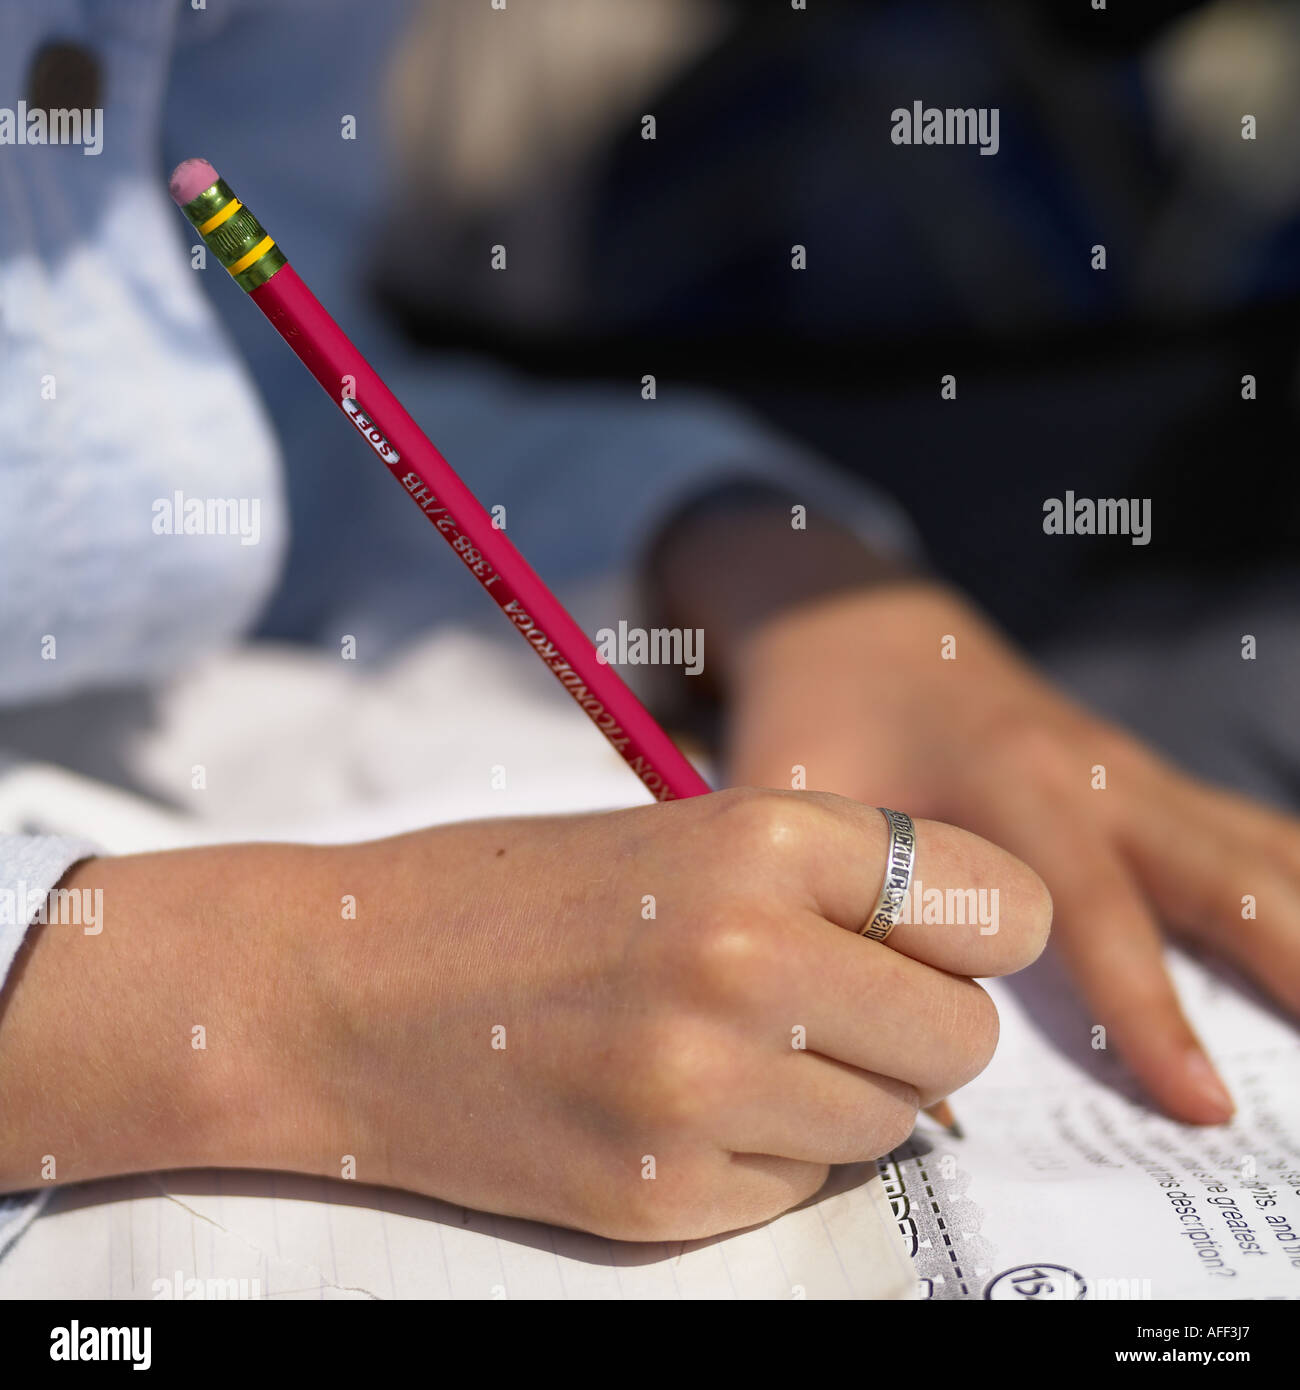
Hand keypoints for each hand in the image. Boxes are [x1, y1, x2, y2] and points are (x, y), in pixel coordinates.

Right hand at [0, 790, 1048, 1239]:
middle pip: (963, 1039)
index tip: (936, 941)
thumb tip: (975, 967)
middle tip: (825, 1005)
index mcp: (762, 839)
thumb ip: (833, 886)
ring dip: (837, 1097)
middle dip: (913, 1027)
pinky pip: (802, 1187)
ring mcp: (704, 1089)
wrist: (340, 989)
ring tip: (726, 1049)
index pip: (1001, 908)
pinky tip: (672, 1106)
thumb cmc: (516, 896)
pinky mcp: (664, 1196)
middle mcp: (748, 960)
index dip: (978, 930)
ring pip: (891, 1125)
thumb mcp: (682, 837)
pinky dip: (762, 1155)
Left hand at [727, 581, 1299, 1124]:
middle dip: (1293, 967)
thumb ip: (839, 917)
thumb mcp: (801, 807)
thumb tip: (907, 1072)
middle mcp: (1096, 773)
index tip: (1203, 1105)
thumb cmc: (823, 720)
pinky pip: (1247, 832)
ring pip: (1260, 848)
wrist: (858, 628)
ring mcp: (1131, 770)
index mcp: (1014, 782)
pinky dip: (1298, 883)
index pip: (1098, 910)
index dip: (1150, 1010)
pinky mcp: (1142, 779)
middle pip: (1226, 873)